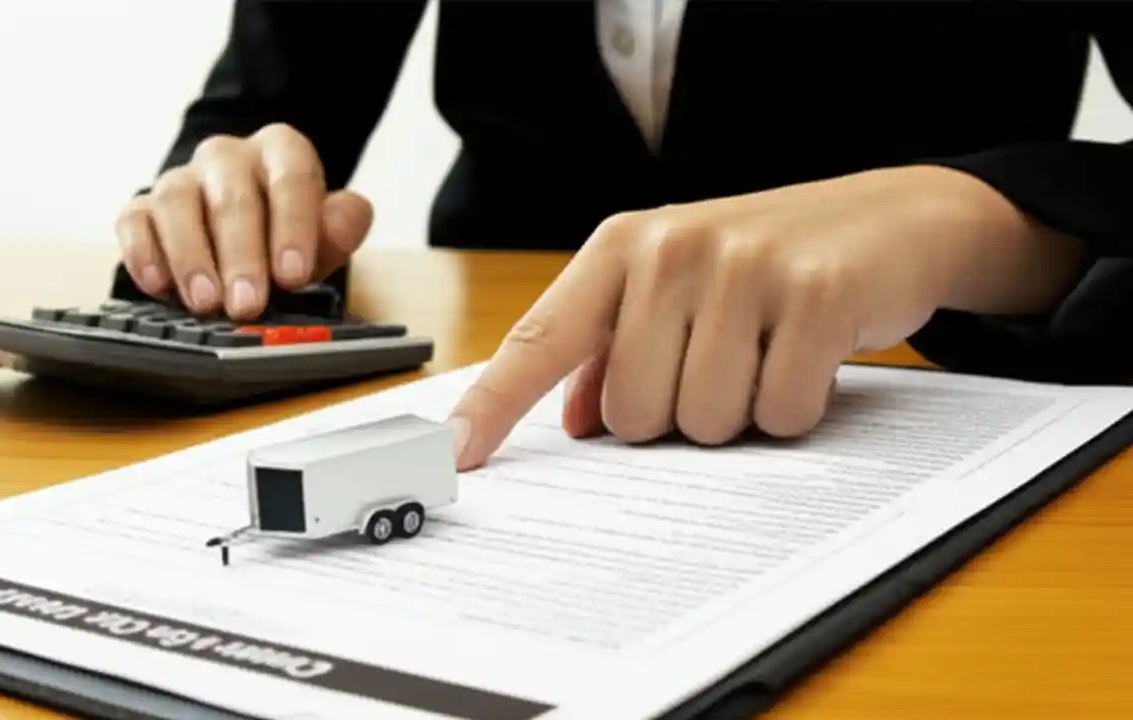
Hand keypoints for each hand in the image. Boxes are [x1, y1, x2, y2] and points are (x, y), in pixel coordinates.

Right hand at [115, 124, 372, 318]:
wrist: (236, 237)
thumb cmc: (284, 238)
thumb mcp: (322, 237)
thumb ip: (339, 228)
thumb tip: (351, 214)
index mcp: (280, 152)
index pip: (291, 177)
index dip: (293, 227)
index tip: (292, 275)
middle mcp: (227, 157)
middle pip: (232, 197)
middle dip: (241, 256)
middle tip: (247, 304)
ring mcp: (181, 180)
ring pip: (178, 203)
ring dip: (192, 258)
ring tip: (206, 303)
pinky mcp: (142, 208)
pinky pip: (135, 222)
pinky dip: (145, 254)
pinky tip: (158, 285)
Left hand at [447, 166, 1086, 468]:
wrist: (889, 217)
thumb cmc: (766, 262)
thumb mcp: (676, 289)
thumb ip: (615, 350)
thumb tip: (573, 422)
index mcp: (621, 248)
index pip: (540, 338)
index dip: (493, 404)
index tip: (455, 454)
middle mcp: (669, 249)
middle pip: (634, 414)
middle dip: (680, 413)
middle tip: (724, 360)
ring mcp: (741, 266)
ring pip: (705, 421)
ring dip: (742, 411)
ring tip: (767, 352)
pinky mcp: (813, 294)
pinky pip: (780, 413)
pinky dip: (799, 407)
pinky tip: (810, 355)